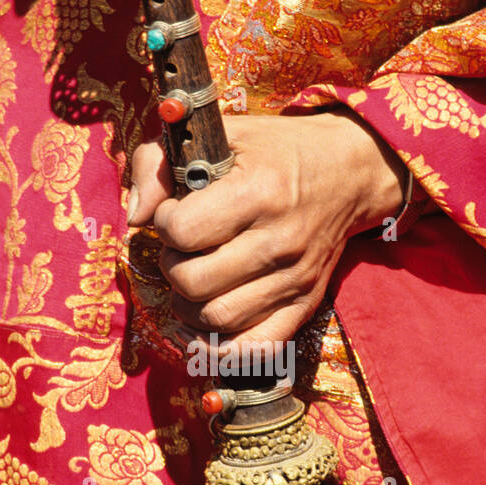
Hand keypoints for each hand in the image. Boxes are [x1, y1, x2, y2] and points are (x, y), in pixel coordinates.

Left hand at [127, 110, 406, 349]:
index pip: (183, 231)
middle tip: (181, 249)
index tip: (175, 212)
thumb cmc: (276, 152)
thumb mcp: (219, 135)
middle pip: (193, 282)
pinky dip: (220, 349)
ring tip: (192, 280)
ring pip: (216, 320)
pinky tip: (202, 326)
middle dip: (171, 266)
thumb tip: (136, 219)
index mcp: (259, 191)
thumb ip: (160, 163)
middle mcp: (280, 241)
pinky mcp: (304, 305)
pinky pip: (255, 349)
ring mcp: (295, 280)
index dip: (164, 223)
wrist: (349, 172)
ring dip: (186, 306)